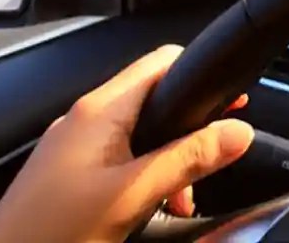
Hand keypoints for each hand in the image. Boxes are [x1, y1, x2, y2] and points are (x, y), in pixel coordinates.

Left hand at [0, 45, 254, 242]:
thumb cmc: (51, 234)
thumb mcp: (132, 195)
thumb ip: (188, 160)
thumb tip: (237, 132)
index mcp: (99, 112)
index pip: (161, 63)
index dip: (201, 74)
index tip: (233, 100)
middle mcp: (83, 121)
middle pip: (154, 102)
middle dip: (189, 132)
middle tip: (213, 162)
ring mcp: (72, 148)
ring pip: (139, 135)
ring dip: (170, 161)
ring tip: (180, 200)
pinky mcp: (67, 175)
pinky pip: (119, 159)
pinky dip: (145, 176)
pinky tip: (151, 208)